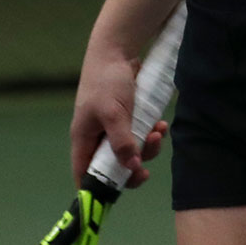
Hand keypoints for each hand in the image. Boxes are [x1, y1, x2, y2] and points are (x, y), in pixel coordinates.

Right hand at [70, 39, 167, 187]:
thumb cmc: (107, 81)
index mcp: (84, 139)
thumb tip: (130, 167)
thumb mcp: (113, 112)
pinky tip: (161, 125)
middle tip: (147, 166)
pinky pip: (140, 135)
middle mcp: (96, 137)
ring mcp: (112, 128)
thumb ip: (121, 141)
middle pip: (112, 166)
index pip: (84, 173)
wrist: (118, 50)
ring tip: (158, 133)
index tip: (119, 194)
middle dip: (133, 166)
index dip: (97, 189)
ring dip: (147, 147)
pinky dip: (151, 133)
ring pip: (131, 151)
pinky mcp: (127, 118)